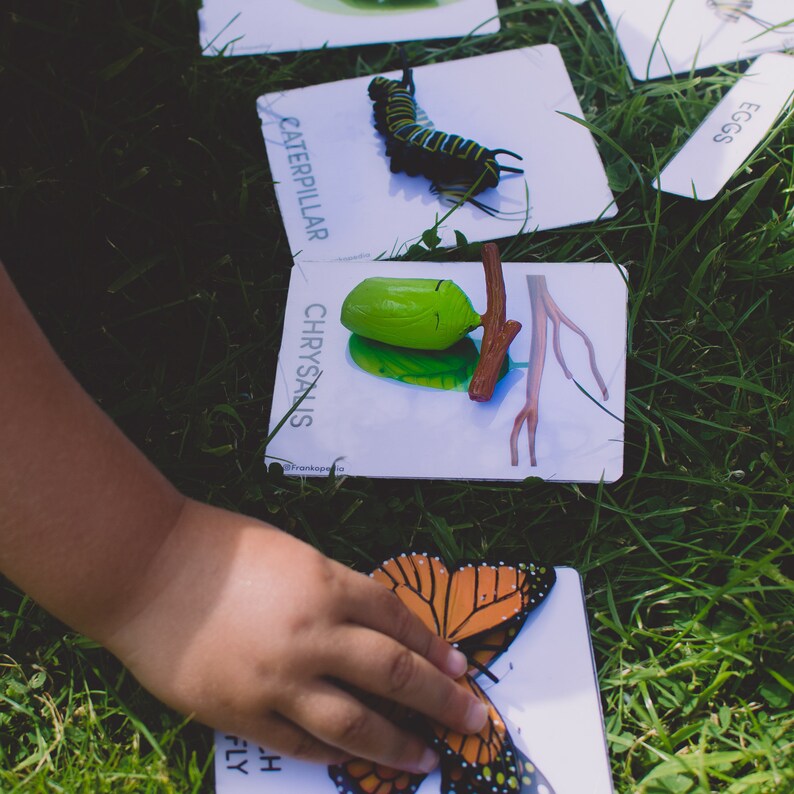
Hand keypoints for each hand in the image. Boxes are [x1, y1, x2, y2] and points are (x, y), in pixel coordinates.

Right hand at [101, 499, 488, 771]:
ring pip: (355, 724)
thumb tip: (376, 627)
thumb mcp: (293, 555)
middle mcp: (314, 636)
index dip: (434, 645)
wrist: (148, 570)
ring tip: (427, 759)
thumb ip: (335, 591)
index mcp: (328, 586)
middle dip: (442, 700)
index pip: (399, 621)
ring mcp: (279, 681)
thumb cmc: (221, 549)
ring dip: (398, 745)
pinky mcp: (243, 714)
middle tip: (475, 720)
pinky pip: (300, 744)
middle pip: (395, 674)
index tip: (460, 667)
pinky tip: (355, 764)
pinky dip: (333, 755)